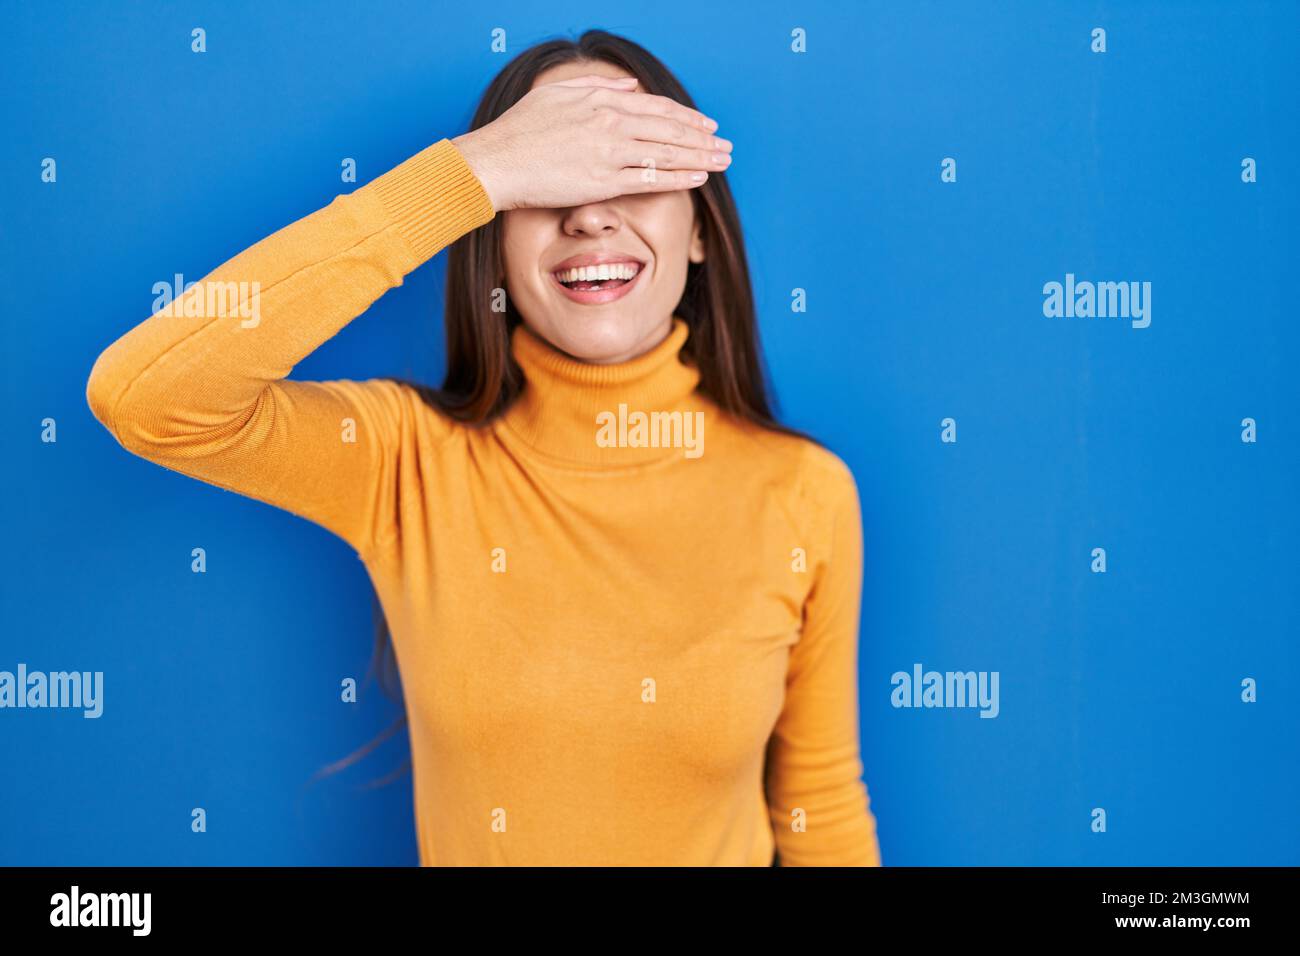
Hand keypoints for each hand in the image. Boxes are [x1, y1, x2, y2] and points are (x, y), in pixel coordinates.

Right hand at [451, 74, 732, 212]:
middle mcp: (610, 123)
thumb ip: (598, 87)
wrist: (496, 161)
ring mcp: (608, 153)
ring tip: (721, 163)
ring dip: (699, 159)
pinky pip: (650, 179)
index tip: (706, 126)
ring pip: (666, 154)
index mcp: (601, 100)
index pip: (657, 108)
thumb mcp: (557, 94)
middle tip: (725, 147)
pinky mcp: (603, 181)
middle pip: (669, 130)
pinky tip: (697, 178)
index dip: (686, 118)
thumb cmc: (519, 129)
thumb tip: (629, 86)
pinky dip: (678, 178)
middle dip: (702, 139)